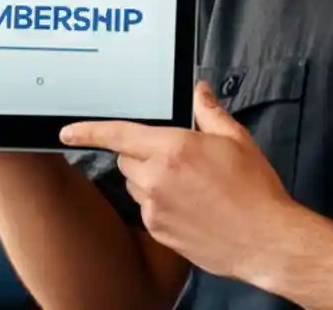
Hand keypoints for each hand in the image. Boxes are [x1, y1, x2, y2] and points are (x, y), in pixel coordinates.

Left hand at [60, 81, 299, 280]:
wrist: (265, 240)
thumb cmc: (254, 191)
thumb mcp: (237, 140)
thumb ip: (210, 112)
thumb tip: (199, 91)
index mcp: (173, 150)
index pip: (118, 134)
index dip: (88, 131)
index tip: (67, 131)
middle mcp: (157, 179)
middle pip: (127, 159)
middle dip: (144, 154)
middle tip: (178, 158)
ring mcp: (155, 209)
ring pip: (136, 185)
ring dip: (151, 180)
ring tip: (191, 186)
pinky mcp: (159, 231)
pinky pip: (147, 209)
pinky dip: (160, 204)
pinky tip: (191, 207)